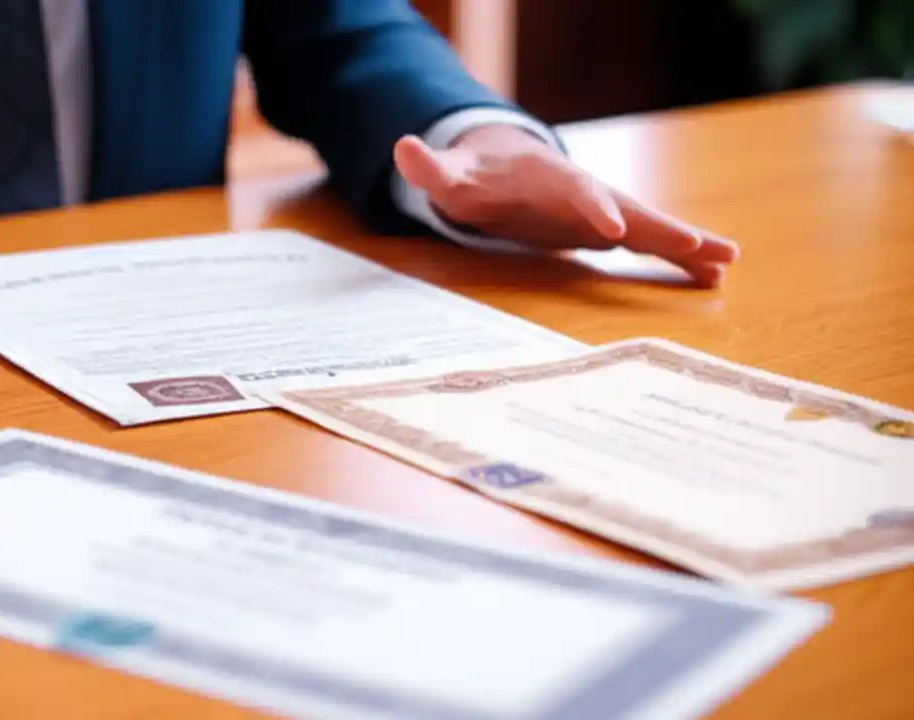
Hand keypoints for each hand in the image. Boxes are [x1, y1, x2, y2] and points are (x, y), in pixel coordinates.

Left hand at [393, 124, 737, 286]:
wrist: (501, 169)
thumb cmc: (475, 177)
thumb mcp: (448, 176)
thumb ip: (429, 167)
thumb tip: (401, 147)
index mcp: (549, 178)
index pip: (574, 190)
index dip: (592, 208)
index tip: (611, 230)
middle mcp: (585, 192)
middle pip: (629, 208)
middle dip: (663, 228)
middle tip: (702, 248)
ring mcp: (601, 211)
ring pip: (648, 227)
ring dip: (685, 245)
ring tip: (727, 263)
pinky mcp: (607, 229)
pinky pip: (647, 244)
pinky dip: (679, 257)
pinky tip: (714, 275)